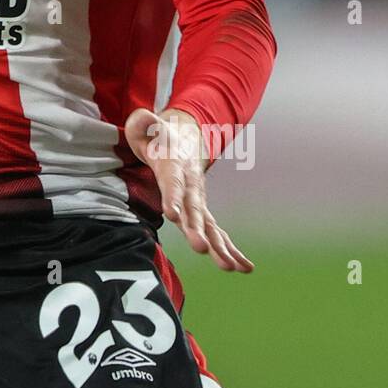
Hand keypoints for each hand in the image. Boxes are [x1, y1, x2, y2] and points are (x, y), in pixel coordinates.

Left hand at [123, 107, 252, 272]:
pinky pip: (216, 232)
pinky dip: (229, 249)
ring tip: (231, 268)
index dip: (172, 198)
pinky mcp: (201, 210)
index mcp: (174, 166)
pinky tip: (244, 268)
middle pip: (194, 210)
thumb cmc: (158, 136)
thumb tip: (144, 119)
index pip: (173, 184)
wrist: (185, 137)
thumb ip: (143, 124)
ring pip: (210, 225)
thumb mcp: (146, 126)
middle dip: (197, 230)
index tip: (171, 214)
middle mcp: (190, 185)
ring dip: (219, 247)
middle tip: (202, 249)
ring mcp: (198, 199)